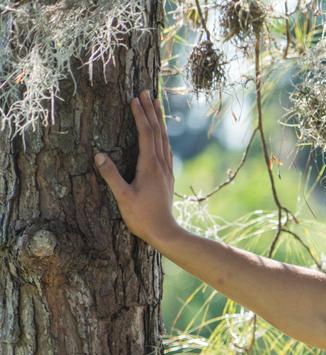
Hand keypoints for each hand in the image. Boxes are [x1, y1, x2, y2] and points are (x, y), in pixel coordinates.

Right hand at [95, 90, 177, 245]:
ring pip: (164, 139)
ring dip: (159, 120)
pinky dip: (163, 136)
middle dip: (151, 110)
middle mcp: (161, 165)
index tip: (134, 98)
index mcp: (149, 166)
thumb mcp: (123, 197)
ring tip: (156, 105)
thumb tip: (98, 155)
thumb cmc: (142, 217)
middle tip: (146, 91)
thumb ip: (111, 176)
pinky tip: (162, 136)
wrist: (165, 232)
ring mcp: (166, 170)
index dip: (140, 115)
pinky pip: (166, 150)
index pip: (145, 134)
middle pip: (157, 131)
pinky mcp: (167, 177)